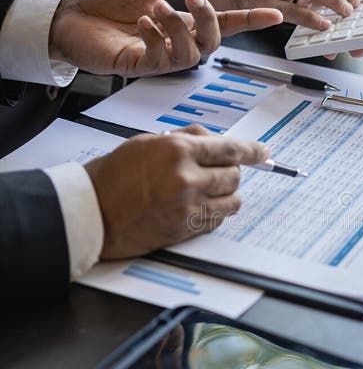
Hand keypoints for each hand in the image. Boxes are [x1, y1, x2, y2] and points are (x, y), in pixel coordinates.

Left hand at [49, 0, 282, 76]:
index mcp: (180, 20)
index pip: (223, 23)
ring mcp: (157, 56)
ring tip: (157, 10)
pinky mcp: (137, 66)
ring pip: (190, 55)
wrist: (70, 12)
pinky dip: (155, 38)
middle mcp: (174, 41)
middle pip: (212, 43)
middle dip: (209, 20)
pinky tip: (143, 23)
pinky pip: (160, 58)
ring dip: (179, 29)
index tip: (275, 13)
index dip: (248, 20)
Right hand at [85, 125, 268, 257]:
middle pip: (234, 175)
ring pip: (232, 200)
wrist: (92, 212)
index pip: (229, 148)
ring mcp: (188, 206)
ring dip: (226, 194)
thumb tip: (215, 140)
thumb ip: (185, 139)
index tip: (264, 152)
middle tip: (218, 171)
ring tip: (208, 190)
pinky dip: (214, 212)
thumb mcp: (148, 142)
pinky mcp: (185, 229)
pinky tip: (197, 206)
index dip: (252, 150)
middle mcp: (187, 178)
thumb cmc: (113, 175)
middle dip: (231, 172)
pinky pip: (217, 220)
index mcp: (178, 150)